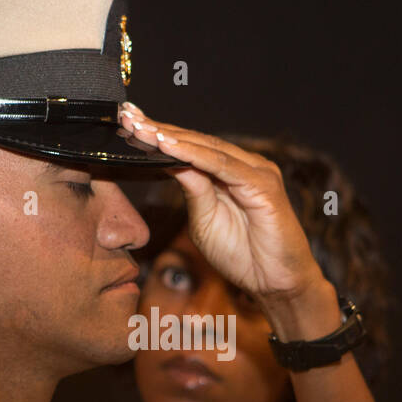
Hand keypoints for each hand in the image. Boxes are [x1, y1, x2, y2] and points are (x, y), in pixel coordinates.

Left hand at [117, 103, 324, 304]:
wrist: (276, 283)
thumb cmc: (243, 255)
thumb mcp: (205, 220)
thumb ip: (192, 190)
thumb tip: (170, 161)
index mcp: (227, 172)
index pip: (188, 147)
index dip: (157, 135)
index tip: (126, 124)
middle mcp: (243, 165)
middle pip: (195, 141)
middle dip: (158, 129)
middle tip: (126, 117)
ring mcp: (255, 171)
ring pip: (206, 148)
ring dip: (171, 138)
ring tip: (141, 129)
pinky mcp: (263, 185)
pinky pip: (222, 166)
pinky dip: (193, 155)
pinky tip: (169, 146)